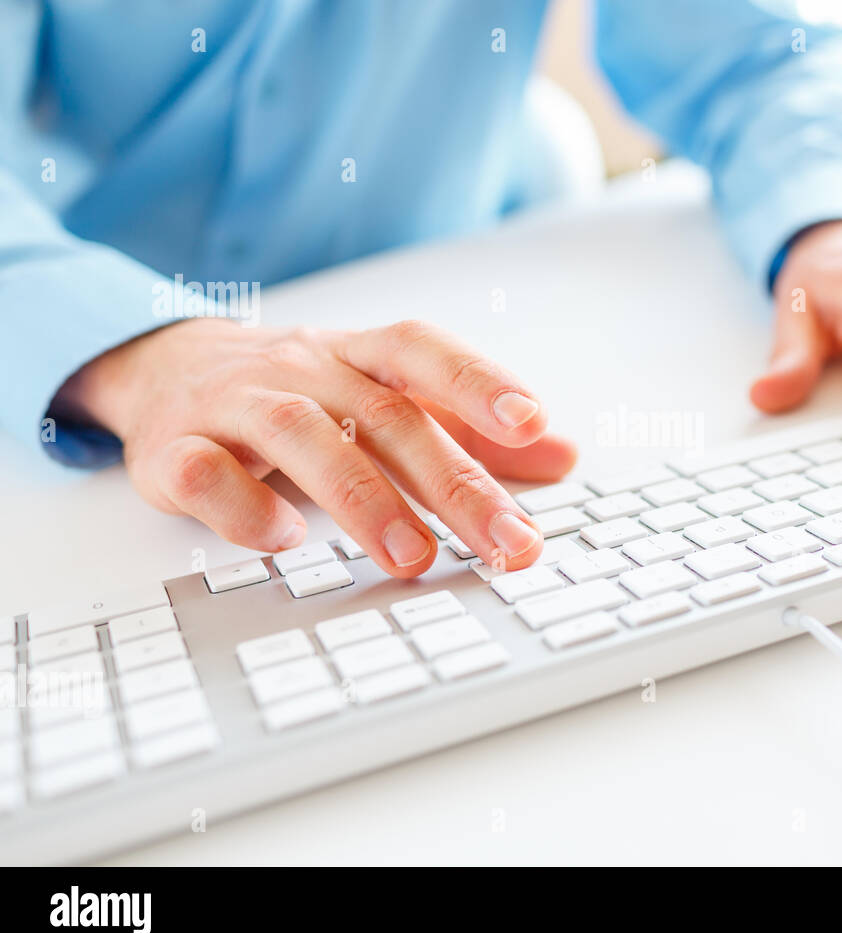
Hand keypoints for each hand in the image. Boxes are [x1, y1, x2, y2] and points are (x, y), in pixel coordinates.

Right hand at [53, 319, 577, 576]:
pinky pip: (205, 473)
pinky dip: (246, 507)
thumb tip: (563, 453)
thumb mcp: (386, 398)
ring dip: (364, 500)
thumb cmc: (301, 393)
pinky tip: (287, 540)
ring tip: (414, 558)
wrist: (164, 372)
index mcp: (358, 355)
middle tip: (507, 543)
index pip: (422, 351)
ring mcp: (234, 405)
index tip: (530, 423)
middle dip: (452, 484)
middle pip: (384, 417)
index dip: (477, 381)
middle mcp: (301, 368)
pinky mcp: (172, 450)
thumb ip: (470, 428)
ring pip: (301, 437)